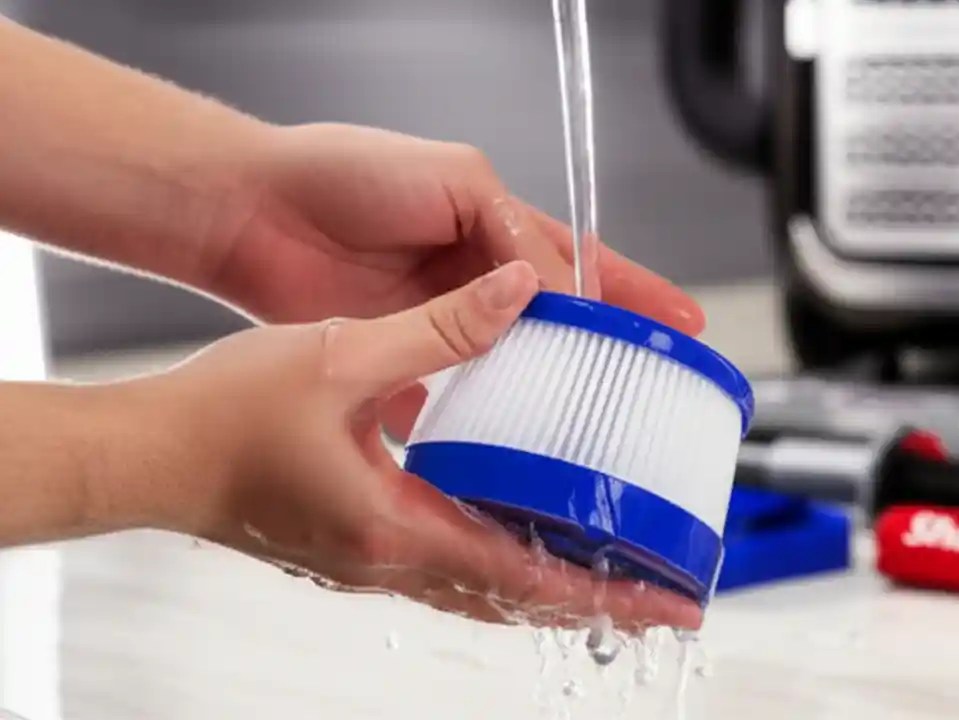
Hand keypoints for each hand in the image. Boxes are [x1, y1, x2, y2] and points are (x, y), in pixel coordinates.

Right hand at [143, 261, 700, 630]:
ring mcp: (370, 563)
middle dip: (599, 603)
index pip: (529, 576)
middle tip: (666, 598)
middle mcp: (390, 561)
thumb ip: (439, 329)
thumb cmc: (223, 416)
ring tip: (614, 577)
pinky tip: (519, 541)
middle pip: (519, 600)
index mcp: (396, 527)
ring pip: (485, 593)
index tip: (670, 601)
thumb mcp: (340, 352)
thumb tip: (520, 292)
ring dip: (553, 590)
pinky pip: (450, 572)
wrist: (147, 454)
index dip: (609, 591)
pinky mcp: (354, 549)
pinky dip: (502, 568)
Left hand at [207, 123, 705, 437]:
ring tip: (584, 428)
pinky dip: (471, 420)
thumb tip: (560, 282)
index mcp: (496, 226)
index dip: (636, 294)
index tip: (683, 325)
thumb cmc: (343, 172)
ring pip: (508, 365)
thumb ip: (512, 229)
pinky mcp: (394, 354)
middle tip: (647, 392)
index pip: (584, 263)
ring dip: (544, 393)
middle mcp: (471, 278)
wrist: (252, 210)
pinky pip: (447, 394)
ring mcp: (435, 319)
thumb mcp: (454, 180)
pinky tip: (498, 445)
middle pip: (555, 325)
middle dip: (602, 356)